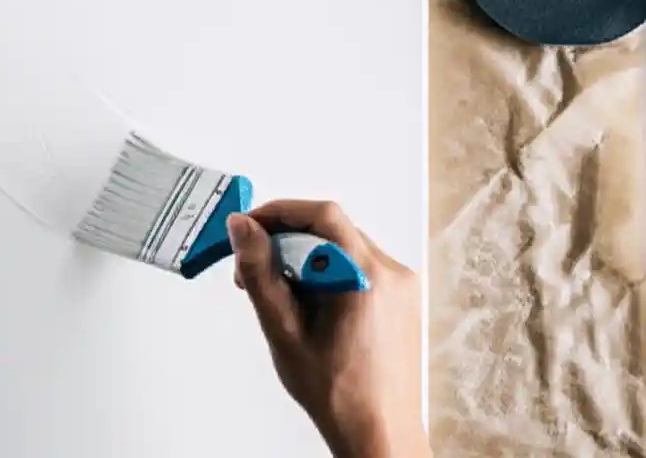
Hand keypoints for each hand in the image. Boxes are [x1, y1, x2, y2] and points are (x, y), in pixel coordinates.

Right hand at [226, 200, 428, 457]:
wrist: (378, 432)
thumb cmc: (337, 393)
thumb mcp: (284, 330)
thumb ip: (260, 272)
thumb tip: (242, 228)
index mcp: (367, 277)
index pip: (322, 216)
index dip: (279, 212)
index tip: (249, 226)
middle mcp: (392, 274)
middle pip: (332, 230)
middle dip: (287, 240)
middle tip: (252, 267)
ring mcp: (402, 287)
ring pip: (343, 249)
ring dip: (305, 259)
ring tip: (278, 296)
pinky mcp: (401, 300)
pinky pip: (358, 268)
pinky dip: (327, 274)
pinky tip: (306, 306)